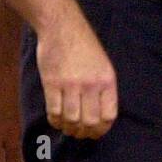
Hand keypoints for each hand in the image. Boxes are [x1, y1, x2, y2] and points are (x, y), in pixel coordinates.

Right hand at [34, 11, 117, 139]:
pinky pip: (54, 111)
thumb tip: (99, 117)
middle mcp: (91, 84)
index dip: (101, 129)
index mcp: (107, 81)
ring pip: (71, 119)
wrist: (63, 28)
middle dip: (84, 132)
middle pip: (90, 122)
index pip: (108, 116)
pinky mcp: (52, 83)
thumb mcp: (103, 65)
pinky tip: (56, 119)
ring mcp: (71, 84)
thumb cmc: (84, 47)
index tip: (95, 132)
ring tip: (67, 127)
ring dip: (69, 128)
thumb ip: (103, 89)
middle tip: (79, 133)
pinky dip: (55, 120)